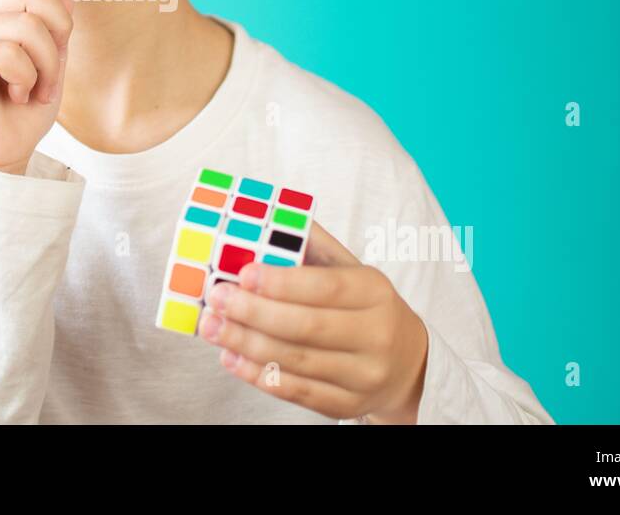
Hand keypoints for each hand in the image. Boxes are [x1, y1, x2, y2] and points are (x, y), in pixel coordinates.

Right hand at [0, 0, 74, 174]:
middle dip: (59, 32)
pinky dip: (27, 78)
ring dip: (46, 65)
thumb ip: (56, 25)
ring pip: (27, 25)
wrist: (0, 154)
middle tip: (52, 71)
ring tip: (35, 89)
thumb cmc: (22, 109)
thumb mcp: (52, 62)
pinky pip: (10, 52)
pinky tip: (18, 94)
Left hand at [197, 219, 429, 422]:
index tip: (243, 273)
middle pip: (307, 327)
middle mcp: (375, 335)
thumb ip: (312, 245)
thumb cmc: (364, 306)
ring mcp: (363, 375)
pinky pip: (297, 392)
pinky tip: (231, 359)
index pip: (325, 288)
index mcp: (374, 292)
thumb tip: (267, 215)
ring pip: (297, 361)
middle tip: (218, 298)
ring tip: (213, 326)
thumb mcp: (350, 270)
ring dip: (246, 344)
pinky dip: (259, 376)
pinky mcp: (348, 405)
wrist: (406, 362)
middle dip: (254, 313)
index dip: (282, 282)